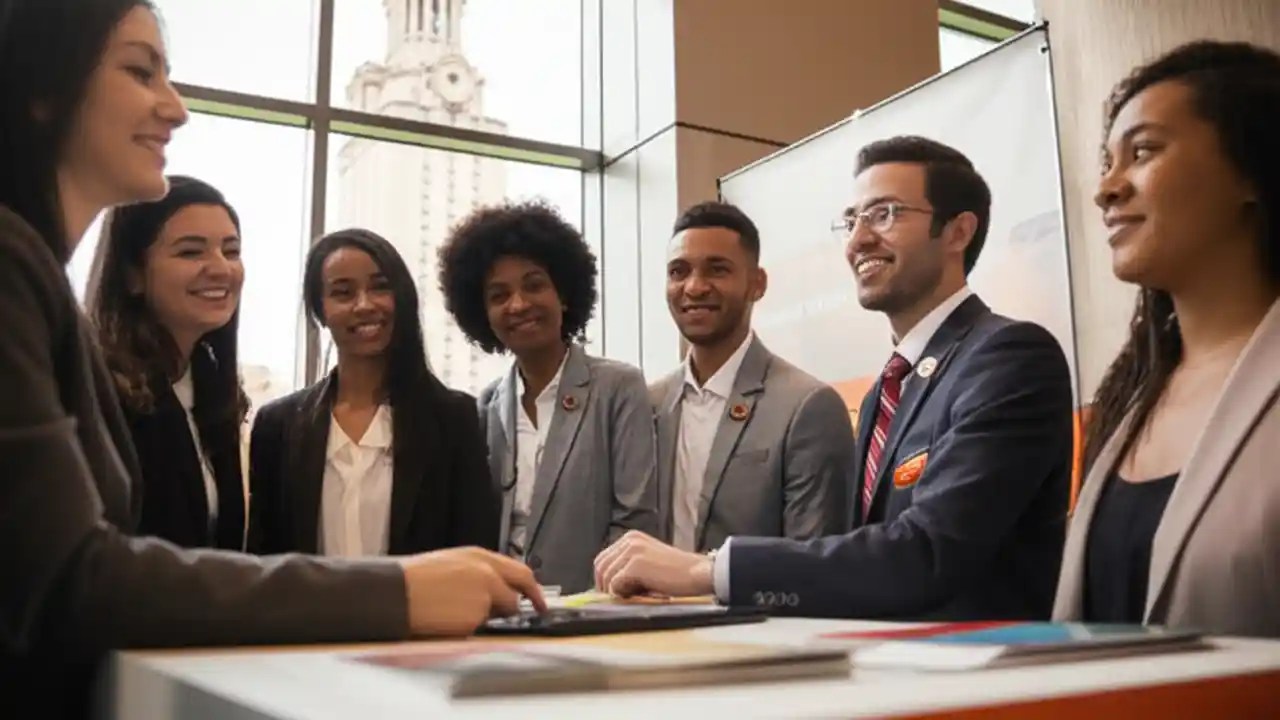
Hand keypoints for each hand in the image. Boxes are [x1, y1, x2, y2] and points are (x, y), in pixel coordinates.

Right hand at [399, 547, 545, 636]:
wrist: (396, 593)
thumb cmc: (415, 580)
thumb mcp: (451, 564)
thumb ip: (478, 574)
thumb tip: (495, 591)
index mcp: (479, 557)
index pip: (519, 571)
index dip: (532, 588)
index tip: (537, 599)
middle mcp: (487, 573)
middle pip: (520, 589)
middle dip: (528, 601)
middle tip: (534, 611)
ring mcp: (484, 596)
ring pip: (499, 613)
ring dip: (488, 617)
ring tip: (456, 612)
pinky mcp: (476, 617)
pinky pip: (481, 628)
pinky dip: (471, 629)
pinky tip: (449, 621)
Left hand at [593, 530, 713, 597]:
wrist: (697, 573)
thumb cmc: (676, 574)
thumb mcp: (648, 561)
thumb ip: (628, 566)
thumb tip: (608, 585)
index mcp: (631, 538)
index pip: (603, 559)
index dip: (604, 578)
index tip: (612, 592)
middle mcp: (629, 540)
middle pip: (601, 566)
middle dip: (605, 586)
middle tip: (619, 598)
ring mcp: (632, 551)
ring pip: (606, 577)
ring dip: (616, 591)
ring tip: (635, 596)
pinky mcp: (636, 564)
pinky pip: (615, 584)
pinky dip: (623, 594)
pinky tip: (639, 595)